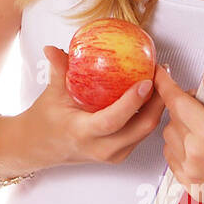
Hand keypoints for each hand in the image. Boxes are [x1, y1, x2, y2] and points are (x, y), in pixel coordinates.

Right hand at [16, 45, 166, 170]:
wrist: (41, 147)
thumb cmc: (46, 122)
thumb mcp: (51, 94)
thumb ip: (58, 70)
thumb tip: (54, 49)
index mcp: (83, 133)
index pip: (113, 120)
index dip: (132, 102)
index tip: (146, 81)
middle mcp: (102, 148)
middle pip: (141, 127)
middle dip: (157, 100)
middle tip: (162, 73)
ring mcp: (114, 154)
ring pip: (146, 131)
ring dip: (158, 106)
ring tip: (162, 80)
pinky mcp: (120, 153)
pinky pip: (142, 133)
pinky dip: (150, 114)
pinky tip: (153, 95)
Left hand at [154, 66, 203, 203]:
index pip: (176, 101)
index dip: (165, 84)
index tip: (159, 73)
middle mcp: (196, 153)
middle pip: (173, 119)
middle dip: (184, 107)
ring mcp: (192, 173)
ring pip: (169, 139)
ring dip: (180, 128)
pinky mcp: (193, 188)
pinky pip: (172, 161)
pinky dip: (179, 150)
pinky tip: (199, 148)